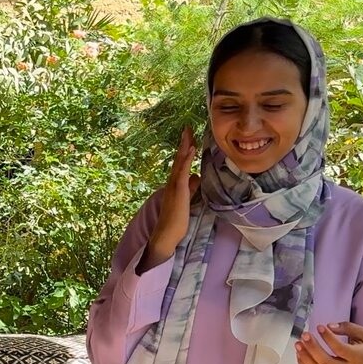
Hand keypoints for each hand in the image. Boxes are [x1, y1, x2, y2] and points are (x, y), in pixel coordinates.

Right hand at [142, 127, 199, 270]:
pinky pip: (182, 171)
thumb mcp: (187, 200)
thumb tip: (196, 177)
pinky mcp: (178, 190)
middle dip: (183, 143)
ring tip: (188, 133)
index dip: (185, 150)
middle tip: (187, 128)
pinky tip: (190, 149)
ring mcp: (174, 186)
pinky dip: (186, 159)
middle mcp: (172, 182)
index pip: (180, 164)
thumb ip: (191, 188)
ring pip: (179, 163)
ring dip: (184, 147)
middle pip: (178, 159)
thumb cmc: (176, 221)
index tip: (189, 137)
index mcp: (175, 185)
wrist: (166, 234)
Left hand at [296, 322, 362, 363]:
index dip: (328, 338)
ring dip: (304, 357)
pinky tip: (299, 354)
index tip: (320, 327)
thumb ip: (349, 328)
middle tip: (305, 335)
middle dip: (312, 348)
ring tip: (298, 344)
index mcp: (357, 357)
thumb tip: (330, 326)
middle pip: (325, 362)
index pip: (340, 349)